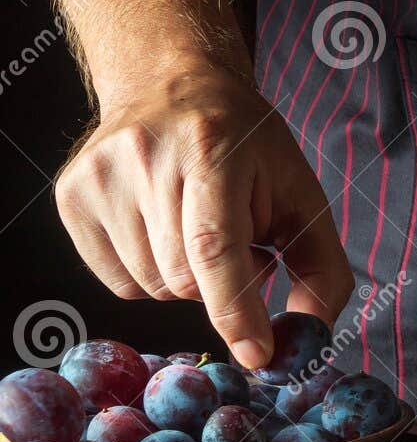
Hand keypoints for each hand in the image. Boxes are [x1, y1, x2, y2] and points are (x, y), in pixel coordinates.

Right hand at [54, 70, 353, 367]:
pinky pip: (121, 283)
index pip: (214, 247)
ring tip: (202, 227)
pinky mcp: (70, 197)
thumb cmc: (249, 149)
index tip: (257, 355)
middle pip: (185, 278)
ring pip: (152, 287)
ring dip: (189, 279)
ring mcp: (99, 178)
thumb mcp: (302, 193)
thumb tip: (309, 340)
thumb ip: (321, 269)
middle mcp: (144, 159)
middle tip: (245, 243)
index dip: (235, 308)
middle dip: (224, 284)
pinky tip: (165, 230)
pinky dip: (153, 274)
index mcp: (211, 149)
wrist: (174, 86)